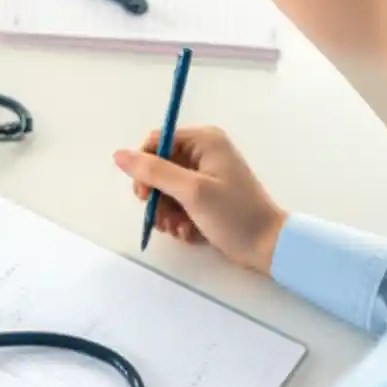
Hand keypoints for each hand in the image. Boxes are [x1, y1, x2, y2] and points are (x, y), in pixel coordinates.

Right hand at [113, 127, 286, 272]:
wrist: (267, 246)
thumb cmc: (233, 214)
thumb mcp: (192, 191)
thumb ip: (154, 171)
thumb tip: (119, 154)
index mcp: (203, 141)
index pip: (155, 142)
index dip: (144, 167)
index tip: (144, 195)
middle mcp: (203, 153)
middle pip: (158, 167)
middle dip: (156, 196)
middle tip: (161, 218)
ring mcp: (205, 175)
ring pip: (165, 189)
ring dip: (166, 212)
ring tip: (178, 229)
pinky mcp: (206, 196)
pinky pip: (178, 202)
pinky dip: (178, 218)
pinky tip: (188, 232)